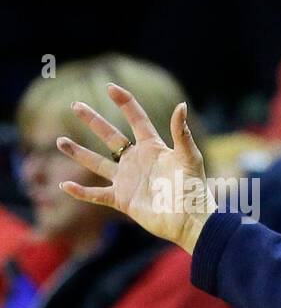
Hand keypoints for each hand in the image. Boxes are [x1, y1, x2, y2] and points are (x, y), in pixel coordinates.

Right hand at [56, 84, 213, 253]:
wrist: (190, 220)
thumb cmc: (194, 188)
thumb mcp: (189, 157)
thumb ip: (181, 133)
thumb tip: (181, 105)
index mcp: (153, 148)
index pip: (137, 120)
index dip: (125, 103)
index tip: (111, 87)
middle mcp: (137, 161)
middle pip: (111, 137)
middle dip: (93, 121)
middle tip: (75, 105)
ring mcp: (128, 180)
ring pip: (97, 163)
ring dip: (78, 152)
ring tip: (60, 141)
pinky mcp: (122, 200)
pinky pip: (96, 194)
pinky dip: (81, 191)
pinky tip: (65, 185)